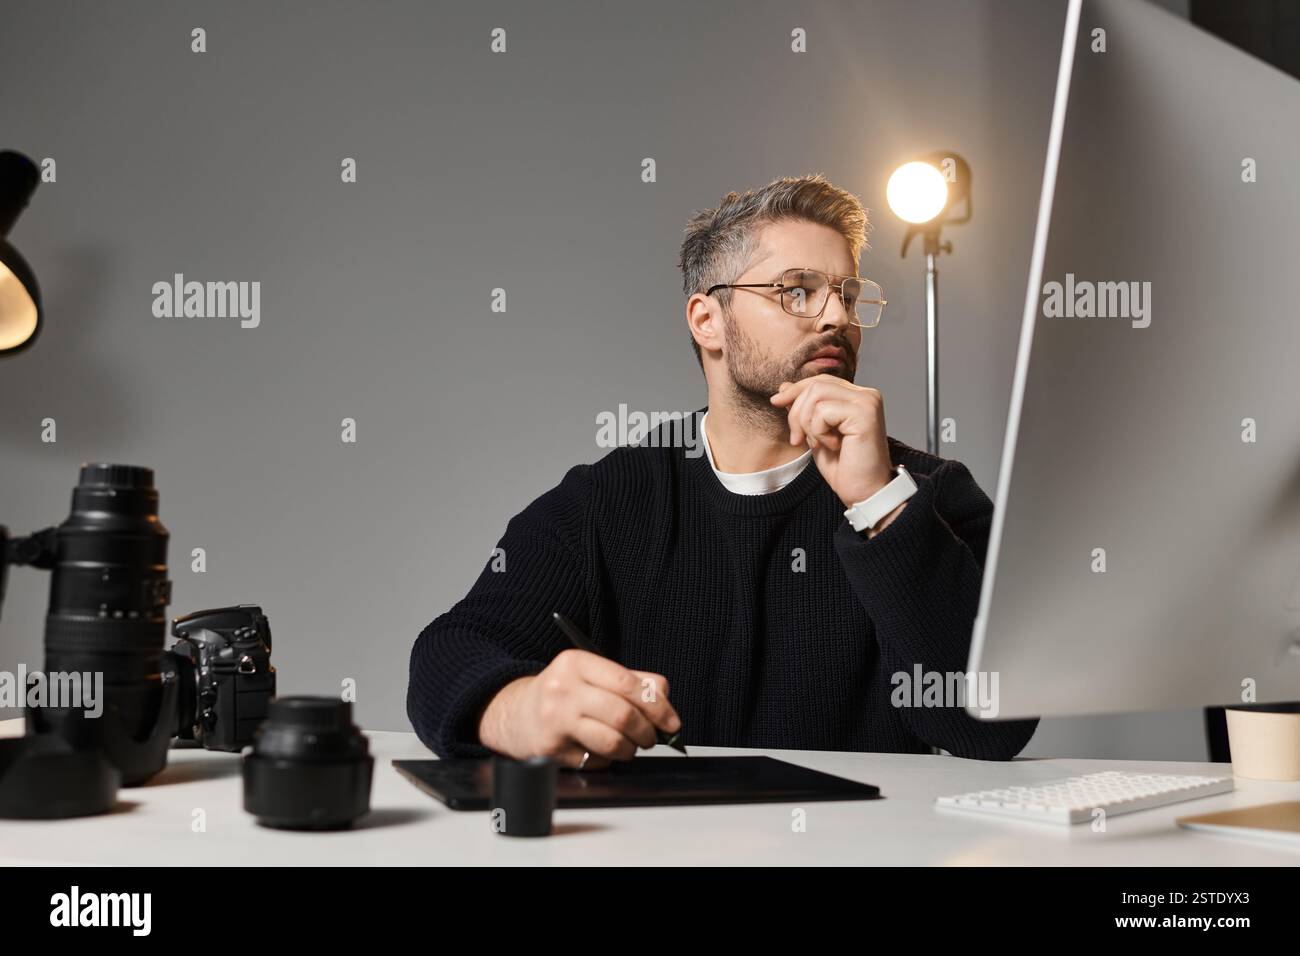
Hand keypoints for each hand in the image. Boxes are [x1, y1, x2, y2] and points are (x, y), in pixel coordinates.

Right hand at [477, 649, 681, 768]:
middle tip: (651, 737)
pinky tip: (597, 750)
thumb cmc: (562, 695)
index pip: (627, 683)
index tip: (671, 721)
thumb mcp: (591, 675)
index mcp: (576, 663)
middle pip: (623, 715)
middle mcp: (562, 689)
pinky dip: (607, 759)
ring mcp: (554, 721)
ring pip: (613, 742)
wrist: (514, 714)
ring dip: (630, 749)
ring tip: (629, 746)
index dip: (657, 705)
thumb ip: (631, 681)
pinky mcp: (551, 749)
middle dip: (647, 732)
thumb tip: (664, 698)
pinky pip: (596, 760)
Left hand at [769, 374, 896, 512]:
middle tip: (797, 439)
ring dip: (807, 423)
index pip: (820, 381)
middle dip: (796, 411)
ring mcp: (867, 402)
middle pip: (815, 384)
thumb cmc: (843, 467)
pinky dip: (819, 432)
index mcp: (857, 396)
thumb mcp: (815, 432)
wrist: (864, 493)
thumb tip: (784, 386)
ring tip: (818, 443)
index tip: (776, 403)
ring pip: (816, 394)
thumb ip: (804, 408)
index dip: (795, 391)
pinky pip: (823, 411)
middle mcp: (866, 395)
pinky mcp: (864, 414)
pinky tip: (833, 446)